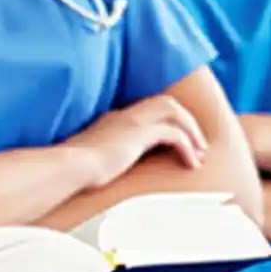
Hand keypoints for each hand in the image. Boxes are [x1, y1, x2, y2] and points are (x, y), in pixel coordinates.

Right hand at [64, 95, 207, 188]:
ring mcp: (133, 121)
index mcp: (115, 119)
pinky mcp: (140, 133)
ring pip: (174, 111)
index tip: (180, 143)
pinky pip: (174, 134)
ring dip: (192, 131)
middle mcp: (125, 115)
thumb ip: (102, 154)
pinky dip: (187, 147)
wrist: (70, 165)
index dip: (169, 124)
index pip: (149, 111)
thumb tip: (104, 166)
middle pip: (166, 103)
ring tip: (200, 153)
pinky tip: (191, 164)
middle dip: (187, 122)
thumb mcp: (91, 157)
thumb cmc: (75, 167)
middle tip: (198, 146)